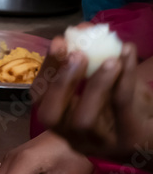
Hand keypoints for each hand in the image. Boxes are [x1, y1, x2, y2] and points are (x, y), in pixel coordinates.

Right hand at [35, 36, 152, 163]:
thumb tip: (82, 29)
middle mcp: (74, 138)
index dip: (46, 71)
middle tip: (77, 54)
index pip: (41, 100)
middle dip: (59, 83)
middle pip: (50, 116)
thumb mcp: (110, 87)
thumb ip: (93, 63)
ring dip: (93, 85)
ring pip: (83, 119)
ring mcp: (100, 144)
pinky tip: (127, 54)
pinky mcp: (127, 141)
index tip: (58, 42)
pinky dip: (123, 78)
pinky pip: (120, 107)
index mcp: (64, 124)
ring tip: (109, 59)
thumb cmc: (133, 110)